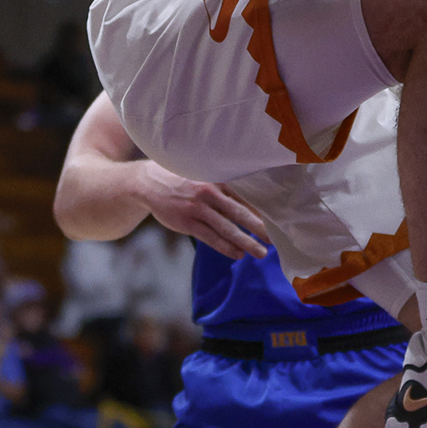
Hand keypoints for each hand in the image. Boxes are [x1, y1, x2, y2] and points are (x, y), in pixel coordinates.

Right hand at [137, 160, 270, 259]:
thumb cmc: (182, 178)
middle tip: (276, 239)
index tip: (278, 219)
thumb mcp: (203, 173)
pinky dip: (226, 247)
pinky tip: (238, 254)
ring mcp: (197, 209)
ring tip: (261, 253)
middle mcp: (208, 192)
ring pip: (227, 228)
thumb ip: (223, 185)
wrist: (148, 182)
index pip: (244, 195)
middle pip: (240, 212)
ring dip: (246, 242)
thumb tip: (250, 201)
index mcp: (216, 178)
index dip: (261, 209)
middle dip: (259, 227)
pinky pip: (211, 238)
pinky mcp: (187, 223)